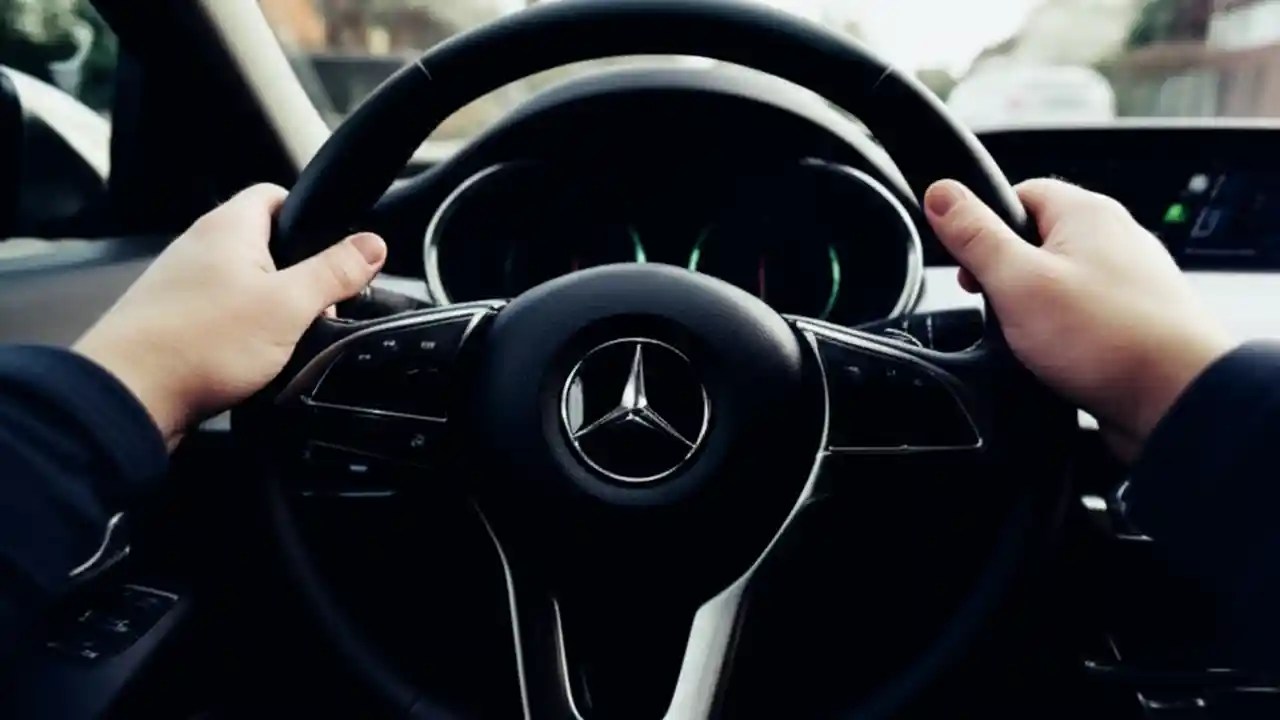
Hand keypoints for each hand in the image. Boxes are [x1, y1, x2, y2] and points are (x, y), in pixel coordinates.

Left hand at [74, 184, 386, 445]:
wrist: (130, 396)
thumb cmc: (202, 343)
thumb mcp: (288, 305)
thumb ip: (334, 272)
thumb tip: (373, 243)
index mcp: (228, 227)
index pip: (276, 195)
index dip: (310, 218)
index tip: (334, 251)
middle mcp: (200, 247)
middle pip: (265, 245)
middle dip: (299, 277)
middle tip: (316, 310)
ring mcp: (182, 284)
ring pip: (246, 285)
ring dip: (272, 311)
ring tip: (285, 343)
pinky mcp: (173, 322)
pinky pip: (222, 317)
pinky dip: (243, 335)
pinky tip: (252, 362)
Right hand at [923, 178, 1233, 457]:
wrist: (1177, 401)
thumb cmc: (1108, 337)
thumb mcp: (1017, 280)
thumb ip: (975, 236)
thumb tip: (941, 192)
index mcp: (1087, 213)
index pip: (1020, 193)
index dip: (984, 225)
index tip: (967, 262)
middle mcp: (1115, 239)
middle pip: (1037, 241)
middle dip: (1007, 276)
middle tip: (996, 306)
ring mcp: (1128, 281)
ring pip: (1058, 284)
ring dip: (1034, 311)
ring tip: (1030, 340)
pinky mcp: (1134, 321)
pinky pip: (1082, 317)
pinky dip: (1063, 336)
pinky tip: (1058, 359)